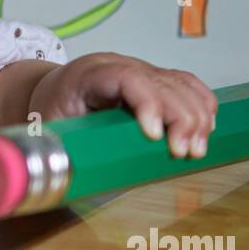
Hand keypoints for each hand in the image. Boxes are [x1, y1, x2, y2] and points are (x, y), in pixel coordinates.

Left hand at [0, 53, 217, 158]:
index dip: (147, 103)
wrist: (48, 93)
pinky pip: (187, 85)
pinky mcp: (155, 81)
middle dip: (178, 117)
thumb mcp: (43, 129)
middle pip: (161, 82)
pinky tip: (205, 131)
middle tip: (181, 153)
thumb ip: (49, 150)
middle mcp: (119, 67)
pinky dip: (201, 106)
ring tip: (194, 150)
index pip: (126, 78)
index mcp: (87, 74)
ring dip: (195, 116)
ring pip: (180, 84)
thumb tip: (46, 183)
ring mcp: (140, 71)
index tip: (155, 135)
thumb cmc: (46, 113)